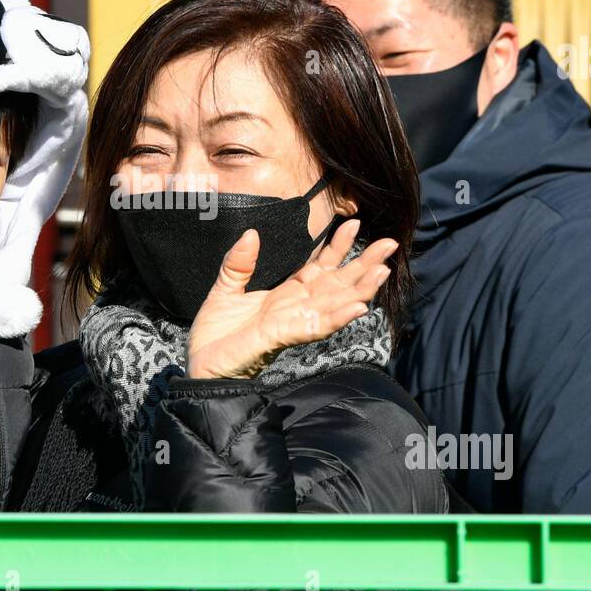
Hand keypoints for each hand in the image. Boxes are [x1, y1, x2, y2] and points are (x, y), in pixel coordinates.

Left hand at [186, 219, 397, 379]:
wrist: (200, 368)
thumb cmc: (215, 335)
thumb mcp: (224, 290)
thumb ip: (239, 264)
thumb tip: (251, 233)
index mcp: (285, 295)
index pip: (319, 267)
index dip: (337, 247)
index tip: (353, 222)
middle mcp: (295, 309)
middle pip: (337, 284)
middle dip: (364, 265)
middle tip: (391, 244)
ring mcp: (291, 325)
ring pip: (335, 305)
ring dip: (360, 290)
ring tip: (383, 272)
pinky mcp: (280, 339)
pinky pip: (315, 328)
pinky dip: (337, 318)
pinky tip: (358, 307)